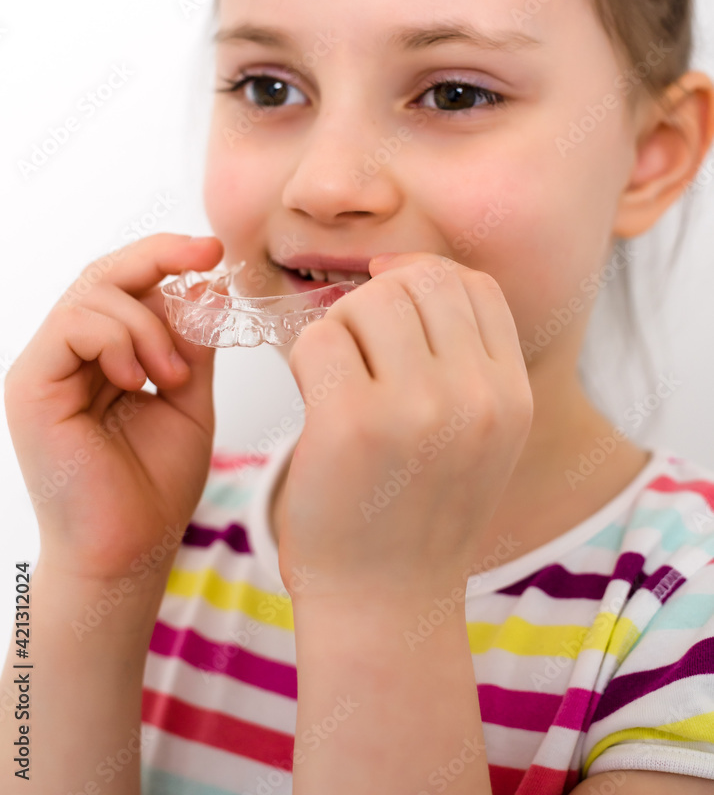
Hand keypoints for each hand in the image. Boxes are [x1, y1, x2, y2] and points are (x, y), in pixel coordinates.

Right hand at [4, 233, 223, 585]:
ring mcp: (45, 368)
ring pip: (92, 295)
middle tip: (206, 258)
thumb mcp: (189, 398)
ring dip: (147, 324)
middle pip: (103, 275)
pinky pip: (74, 326)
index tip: (213, 251)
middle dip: (159, 258)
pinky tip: (140, 380)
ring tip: (170, 377)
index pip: (125, 284)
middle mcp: (68, 355)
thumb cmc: (155, 484)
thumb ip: (193, 343)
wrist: (130, 550)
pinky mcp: (30, 386)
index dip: (166, 256)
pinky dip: (118, 341)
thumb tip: (209, 284)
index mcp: (103, 355)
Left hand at [278, 252, 533, 602]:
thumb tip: (396, 269)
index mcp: (513, 396)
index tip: (391, 308)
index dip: (424, 281)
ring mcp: (418, 409)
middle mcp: (477, 398)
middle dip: (377, 302)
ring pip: (369, 301)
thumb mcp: (478, 437)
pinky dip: (306, 359)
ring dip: (340, 328)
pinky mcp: (352, 424)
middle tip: (356, 352)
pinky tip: (313, 400)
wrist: (385, 603)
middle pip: (419, 281)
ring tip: (337, 378)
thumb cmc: (418, 513)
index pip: (474, 285)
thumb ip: (462, 358)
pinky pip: (319, 338)